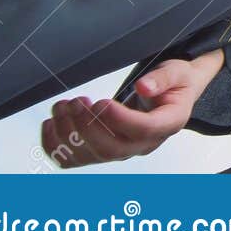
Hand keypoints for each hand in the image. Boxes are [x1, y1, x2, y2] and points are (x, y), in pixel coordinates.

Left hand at [39, 53, 221, 167]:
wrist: (172, 93)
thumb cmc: (175, 84)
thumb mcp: (178, 72)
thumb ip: (162, 78)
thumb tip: (144, 87)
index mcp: (168, 123)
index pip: (142, 130)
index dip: (119, 119)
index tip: (102, 102)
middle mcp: (144, 143)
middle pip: (111, 149)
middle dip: (87, 126)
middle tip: (76, 102)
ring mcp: (123, 150)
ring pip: (90, 155)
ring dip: (68, 133)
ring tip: (63, 106)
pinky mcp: (104, 150)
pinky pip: (74, 158)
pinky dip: (56, 145)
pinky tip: (52, 124)